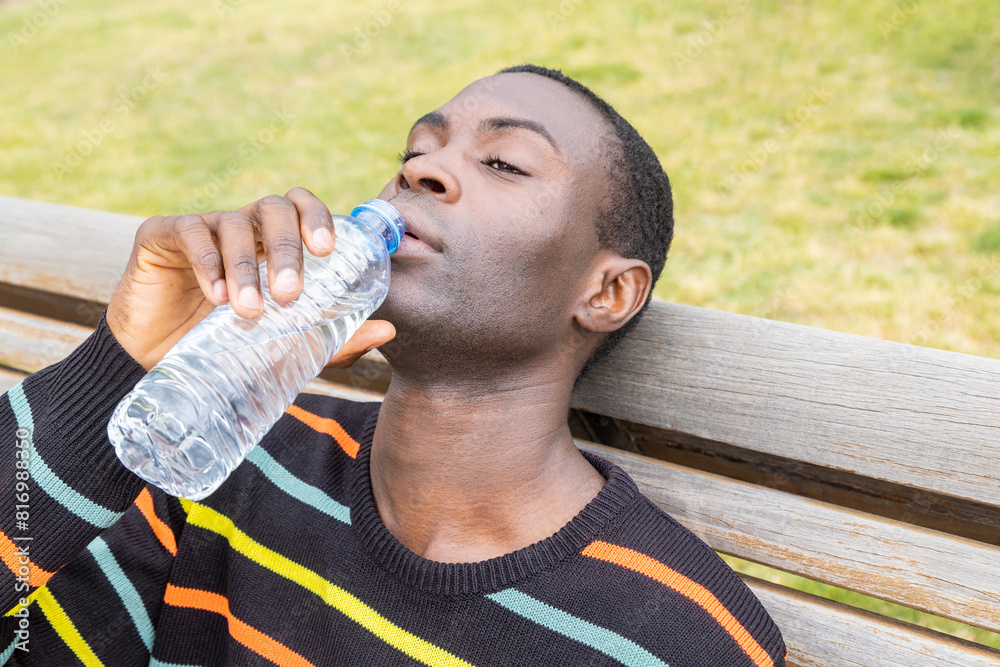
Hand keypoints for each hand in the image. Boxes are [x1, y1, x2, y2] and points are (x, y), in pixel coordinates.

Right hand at [106, 186, 395, 371]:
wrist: (153, 362)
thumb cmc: (228, 346)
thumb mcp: (288, 347)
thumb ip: (336, 337)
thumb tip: (389, 331)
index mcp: (273, 242)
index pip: (301, 207)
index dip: (317, 216)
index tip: (329, 249)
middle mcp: (241, 227)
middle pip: (273, 209)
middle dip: (288, 247)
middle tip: (290, 293)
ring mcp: (202, 227)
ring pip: (233, 223)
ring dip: (246, 267)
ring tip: (248, 311)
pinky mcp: (161, 235)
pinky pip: (189, 231)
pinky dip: (206, 263)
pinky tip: (214, 296)